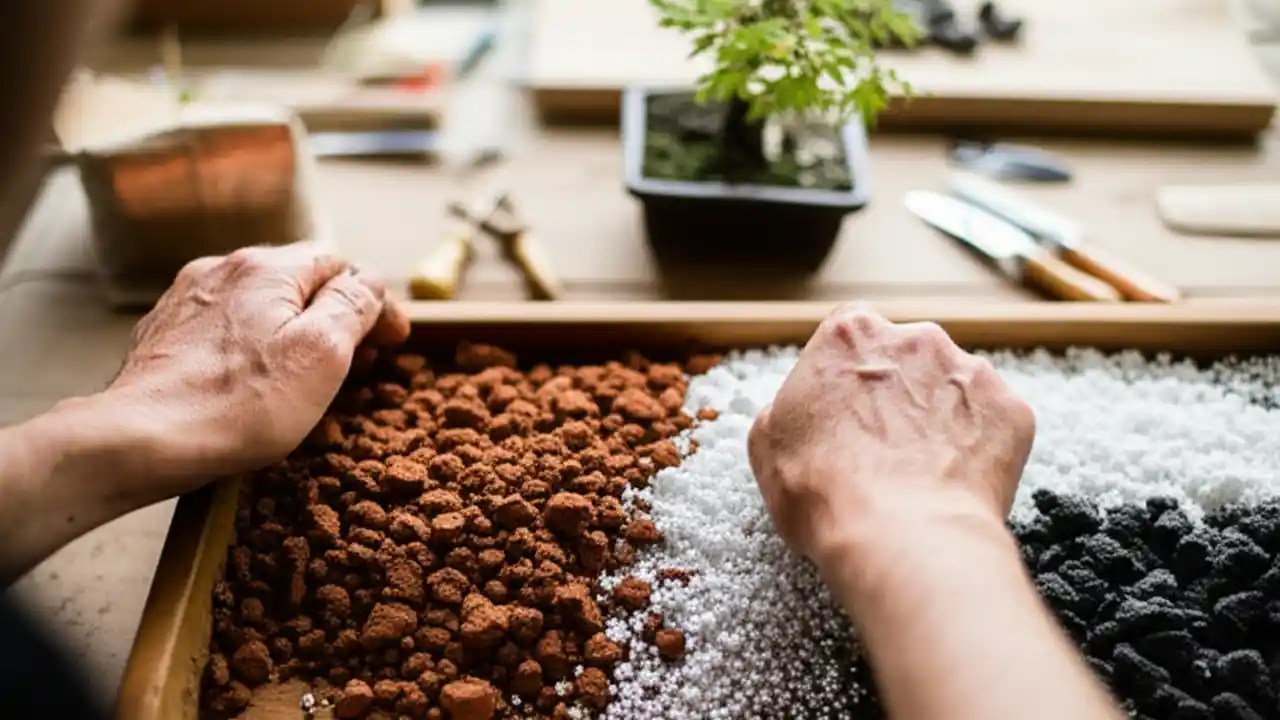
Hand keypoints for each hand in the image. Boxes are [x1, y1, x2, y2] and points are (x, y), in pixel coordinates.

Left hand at [106, 243, 409, 497]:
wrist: (138, 440)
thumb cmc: (238, 404)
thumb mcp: (321, 354)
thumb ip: (352, 306)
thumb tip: (369, 281)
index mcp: (267, 268)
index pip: (341, 264)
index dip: (376, 302)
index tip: (394, 342)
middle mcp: (224, 270)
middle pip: (301, 282)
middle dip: (337, 317)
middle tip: (362, 362)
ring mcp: (188, 301)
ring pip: (263, 305)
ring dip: (297, 332)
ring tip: (314, 377)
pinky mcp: (166, 334)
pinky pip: (228, 329)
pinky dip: (257, 348)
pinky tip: (259, 384)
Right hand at [747, 305, 1034, 572]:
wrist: (902, 539)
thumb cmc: (825, 494)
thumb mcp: (768, 444)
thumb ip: (787, 406)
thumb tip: (801, 409)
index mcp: (850, 334)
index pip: (851, 332)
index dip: (848, 374)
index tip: (846, 409)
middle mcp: (915, 337)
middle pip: (907, 355)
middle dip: (899, 393)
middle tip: (884, 447)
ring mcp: (970, 371)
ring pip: (954, 387)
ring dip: (941, 418)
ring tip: (923, 471)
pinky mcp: (1010, 410)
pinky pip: (994, 422)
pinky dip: (978, 447)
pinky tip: (955, 482)